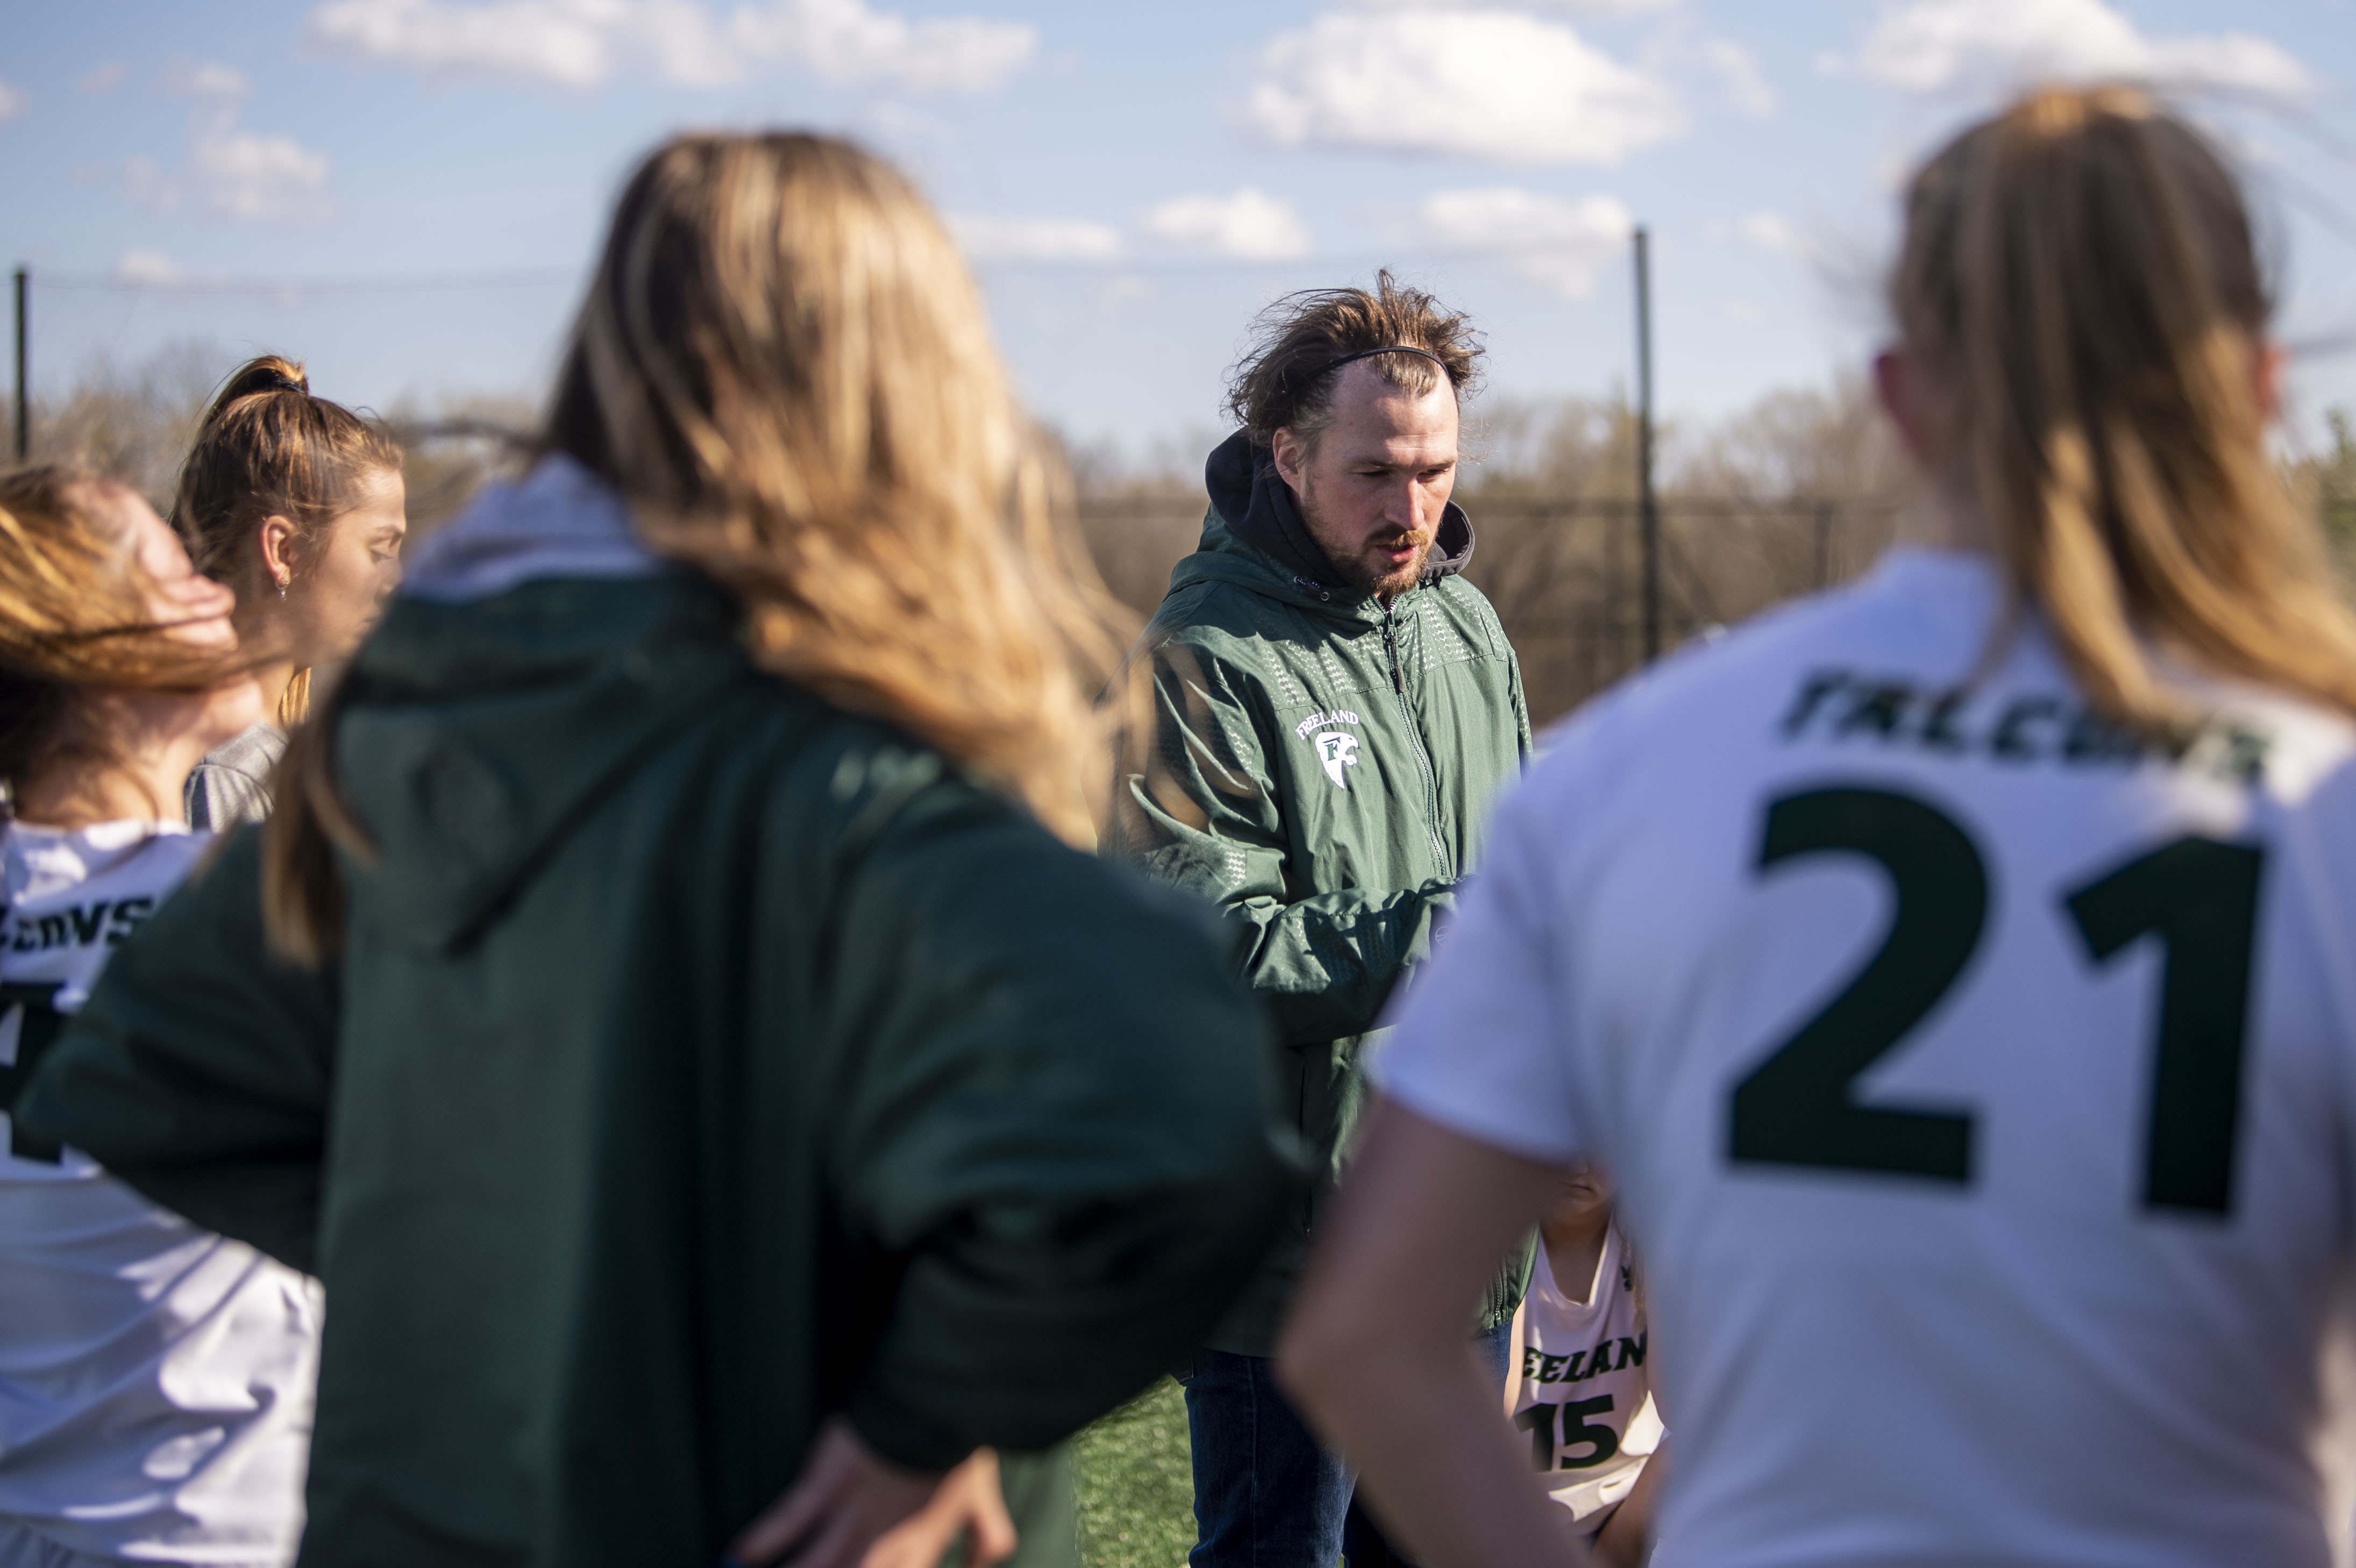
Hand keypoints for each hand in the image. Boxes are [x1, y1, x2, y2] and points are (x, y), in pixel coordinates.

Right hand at [725, 1419, 1017, 1567]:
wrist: (944, 1400)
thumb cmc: (958, 1446)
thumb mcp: (982, 1502)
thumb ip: (986, 1542)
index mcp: (921, 1548)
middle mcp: (886, 1543)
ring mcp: (855, 1514)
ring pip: (818, 1565)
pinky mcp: (830, 1482)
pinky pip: (791, 1519)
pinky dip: (762, 1541)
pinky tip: (736, 1557)